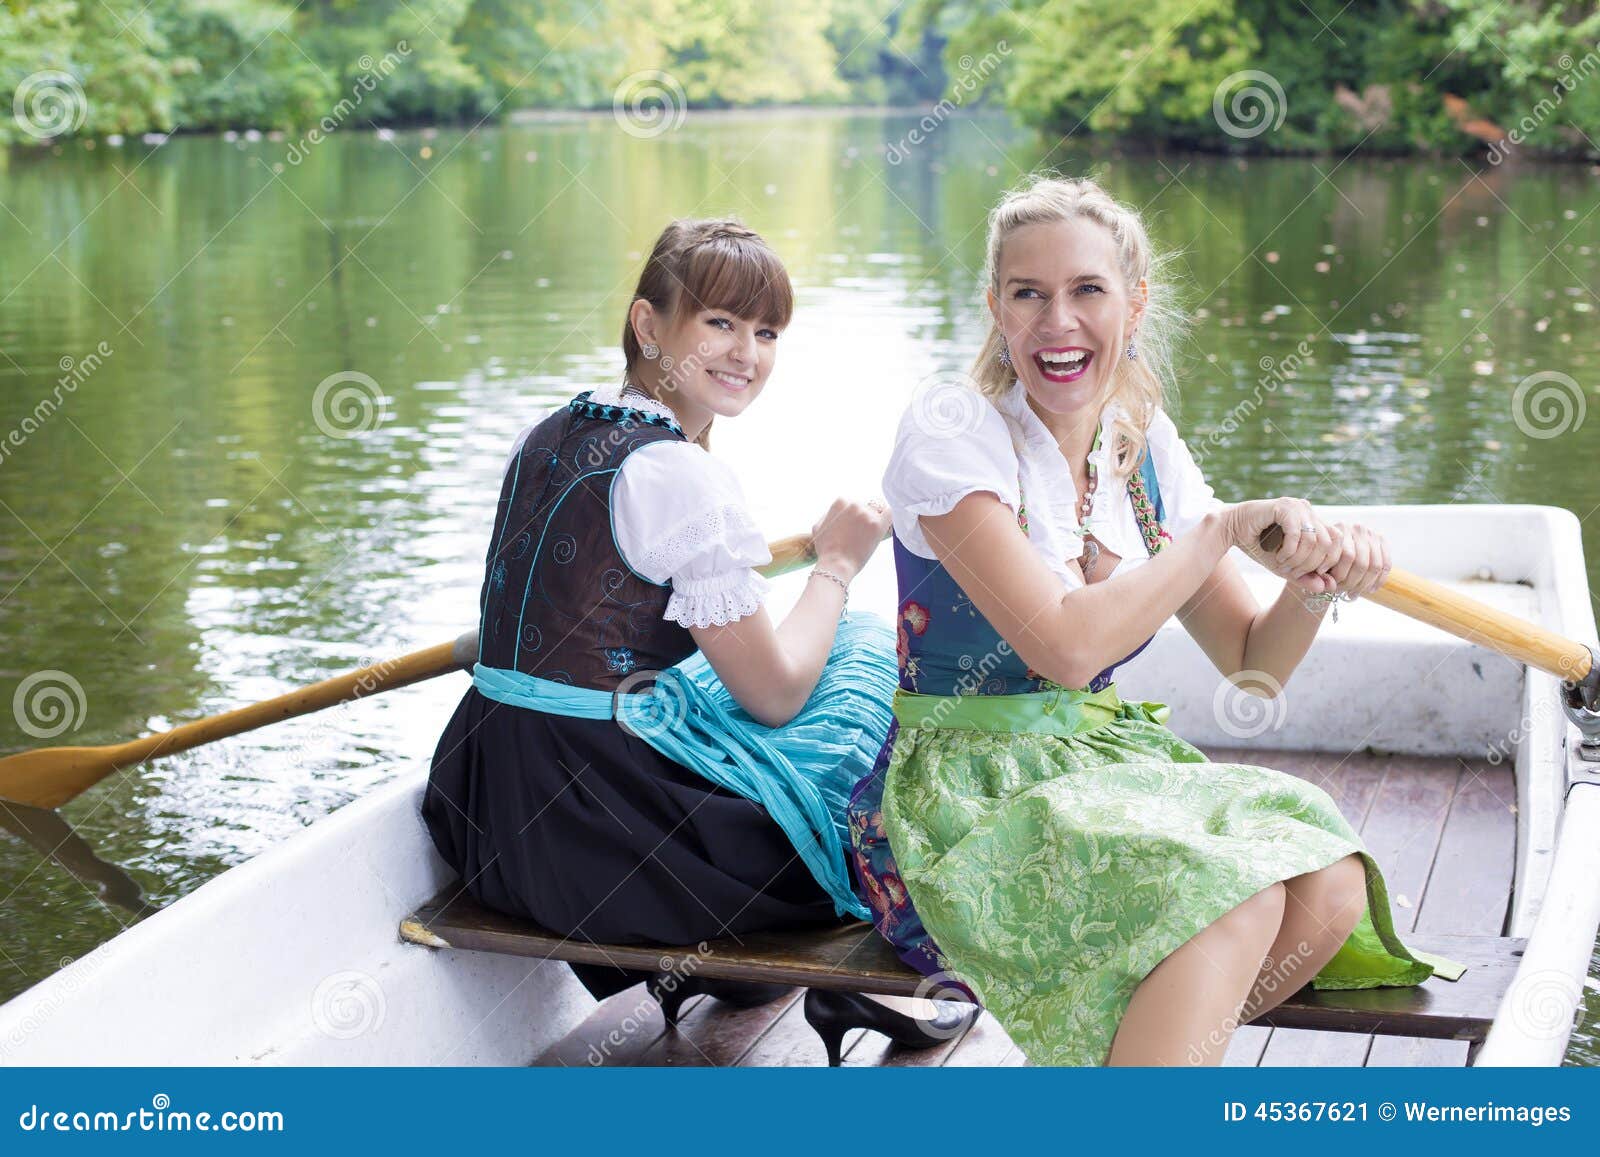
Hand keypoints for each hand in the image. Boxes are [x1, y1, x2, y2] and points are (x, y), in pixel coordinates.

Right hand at [811, 497, 892, 580]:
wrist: (836, 564)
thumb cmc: (826, 550)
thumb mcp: (818, 527)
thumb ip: (828, 515)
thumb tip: (838, 511)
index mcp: (840, 502)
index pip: (852, 503)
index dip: (853, 516)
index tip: (852, 527)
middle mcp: (854, 504)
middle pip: (865, 506)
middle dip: (863, 519)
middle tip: (859, 534)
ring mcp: (867, 514)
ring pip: (876, 512)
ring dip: (873, 522)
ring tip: (867, 537)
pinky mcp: (877, 525)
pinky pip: (889, 513)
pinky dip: (888, 516)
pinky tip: (885, 525)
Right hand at [1223, 497, 1342, 589]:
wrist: (1232, 529)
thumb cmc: (1260, 546)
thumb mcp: (1286, 567)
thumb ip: (1306, 576)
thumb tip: (1327, 588)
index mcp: (1314, 521)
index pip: (1337, 543)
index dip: (1328, 562)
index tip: (1309, 574)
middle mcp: (1309, 511)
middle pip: (1328, 544)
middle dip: (1311, 565)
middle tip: (1293, 573)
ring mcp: (1298, 507)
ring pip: (1313, 541)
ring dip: (1298, 559)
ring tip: (1283, 564)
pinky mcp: (1285, 506)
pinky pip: (1297, 534)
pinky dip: (1288, 550)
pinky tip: (1278, 556)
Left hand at [1317, 520, 1391, 596]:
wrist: (1332, 547)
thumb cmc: (1319, 559)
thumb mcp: (1313, 566)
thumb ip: (1317, 576)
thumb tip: (1330, 585)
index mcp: (1338, 530)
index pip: (1347, 557)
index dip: (1340, 576)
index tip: (1331, 587)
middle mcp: (1357, 528)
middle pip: (1361, 563)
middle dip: (1352, 583)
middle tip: (1343, 593)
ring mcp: (1371, 534)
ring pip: (1374, 566)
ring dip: (1364, 584)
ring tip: (1354, 593)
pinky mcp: (1381, 541)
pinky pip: (1385, 565)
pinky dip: (1379, 580)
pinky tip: (1370, 590)